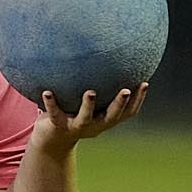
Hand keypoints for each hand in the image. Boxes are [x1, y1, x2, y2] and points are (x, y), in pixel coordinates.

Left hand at [35, 82, 149, 149]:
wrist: (51, 139)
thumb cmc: (72, 112)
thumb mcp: (87, 101)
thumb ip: (97, 84)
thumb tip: (106, 52)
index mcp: (105, 119)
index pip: (127, 112)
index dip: (138, 100)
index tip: (144, 83)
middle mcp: (94, 125)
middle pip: (111, 117)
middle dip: (120, 104)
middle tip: (127, 90)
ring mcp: (76, 126)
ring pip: (85, 118)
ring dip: (88, 106)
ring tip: (90, 92)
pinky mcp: (58, 126)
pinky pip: (54, 113)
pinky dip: (50, 103)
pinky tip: (46, 91)